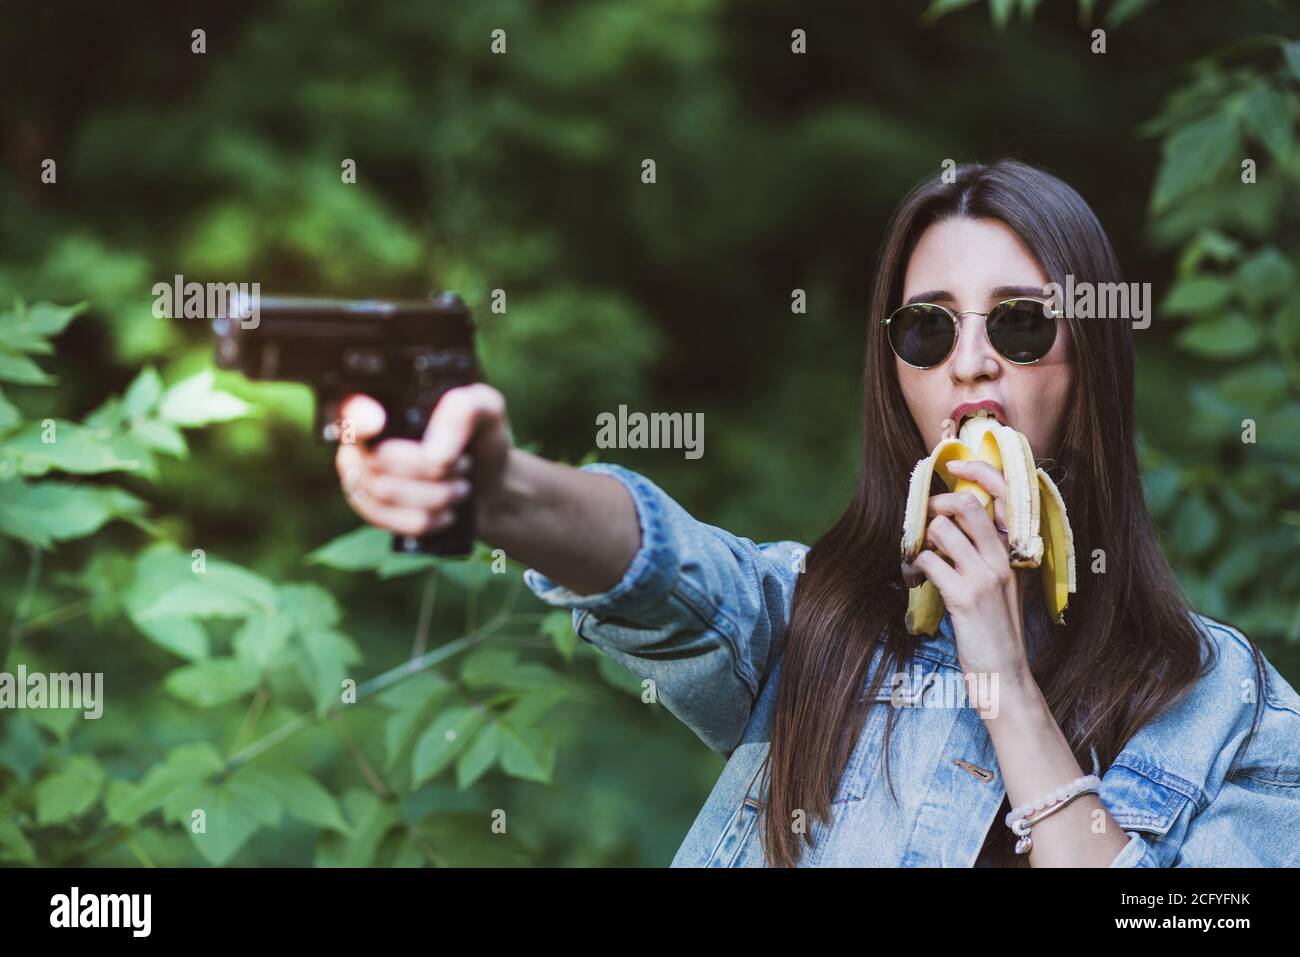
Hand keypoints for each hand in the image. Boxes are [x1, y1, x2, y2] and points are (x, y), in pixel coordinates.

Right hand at [334, 383, 513, 537]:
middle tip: (464, 466)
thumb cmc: (482, 439)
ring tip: (461, 488)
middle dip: (429, 469)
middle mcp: (363, 435)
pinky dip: (423, 519)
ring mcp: (359, 473)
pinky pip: (383, 518)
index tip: (378, 423)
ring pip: (382, 491)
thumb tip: (433, 454)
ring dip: (433, 495)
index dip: (359, 417)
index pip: (351, 406)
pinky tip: (445, 514)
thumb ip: (464, 410)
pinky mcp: (368, 507)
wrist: (490, 485)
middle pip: (376, 458)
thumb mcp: (486, 410)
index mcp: (385, 401)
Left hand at [900, 458, 1030, 685]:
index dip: (981, 472)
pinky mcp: (964, 596)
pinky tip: (915, 577)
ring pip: (942, 530)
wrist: (1004, 674)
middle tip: (924, 520)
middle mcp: (1002, 559)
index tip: (958, 467)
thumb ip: (984, 554)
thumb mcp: (1000, 586)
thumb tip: (951, 524)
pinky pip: (930, 562)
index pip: (1006, 496)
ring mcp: (984, 576)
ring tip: (917, 556)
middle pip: (966, 504)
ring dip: (921, 540)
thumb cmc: (996, 629)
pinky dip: (915, 565)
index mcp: (1013, 554)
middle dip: (937, 503)